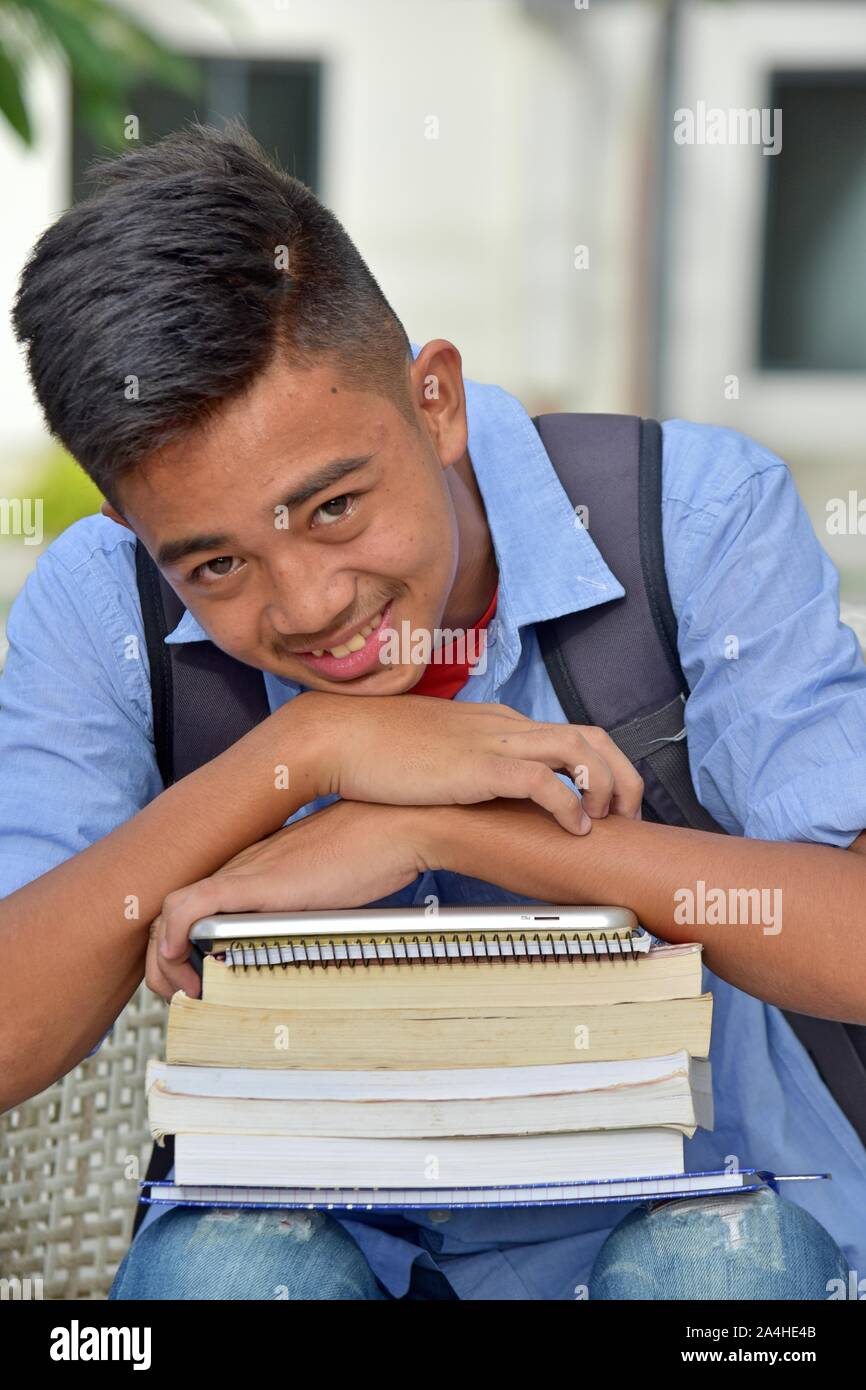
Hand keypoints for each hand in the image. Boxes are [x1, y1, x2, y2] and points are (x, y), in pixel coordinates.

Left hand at [147, 800, 435, 999]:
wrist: (398, 825)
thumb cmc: (374, 855)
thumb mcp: (327, 892)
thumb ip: (302, 913)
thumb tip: (304, 948)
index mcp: (252, 869)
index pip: (190, 908)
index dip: (180, 947)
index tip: (200, 983)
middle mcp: (239, 867)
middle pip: (168, 913)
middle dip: (164, 962)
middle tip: (189, 995)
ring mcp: (244, 871)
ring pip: (169, 912)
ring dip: (165, 959)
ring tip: (190, 991)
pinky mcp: (257, 880)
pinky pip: (192, 904)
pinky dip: (173, 932)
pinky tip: (180, 958)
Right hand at [296, 690, 642, 833]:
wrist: (336, 735)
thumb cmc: (376, 750)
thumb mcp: (435, 757)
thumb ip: (465, 770)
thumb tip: (478, 800)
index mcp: (499, 723)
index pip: (573, 734)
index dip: (603, 770)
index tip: (611, 809)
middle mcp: (506, 726)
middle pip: (593, 737)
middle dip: (624, 777)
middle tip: (629, 820)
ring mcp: (494, 742)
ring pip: (581, 750)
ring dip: (608, 787)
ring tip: (610, 824)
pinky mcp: (477, 766)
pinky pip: (544, 780)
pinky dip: (570, 803)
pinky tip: (575, 830)